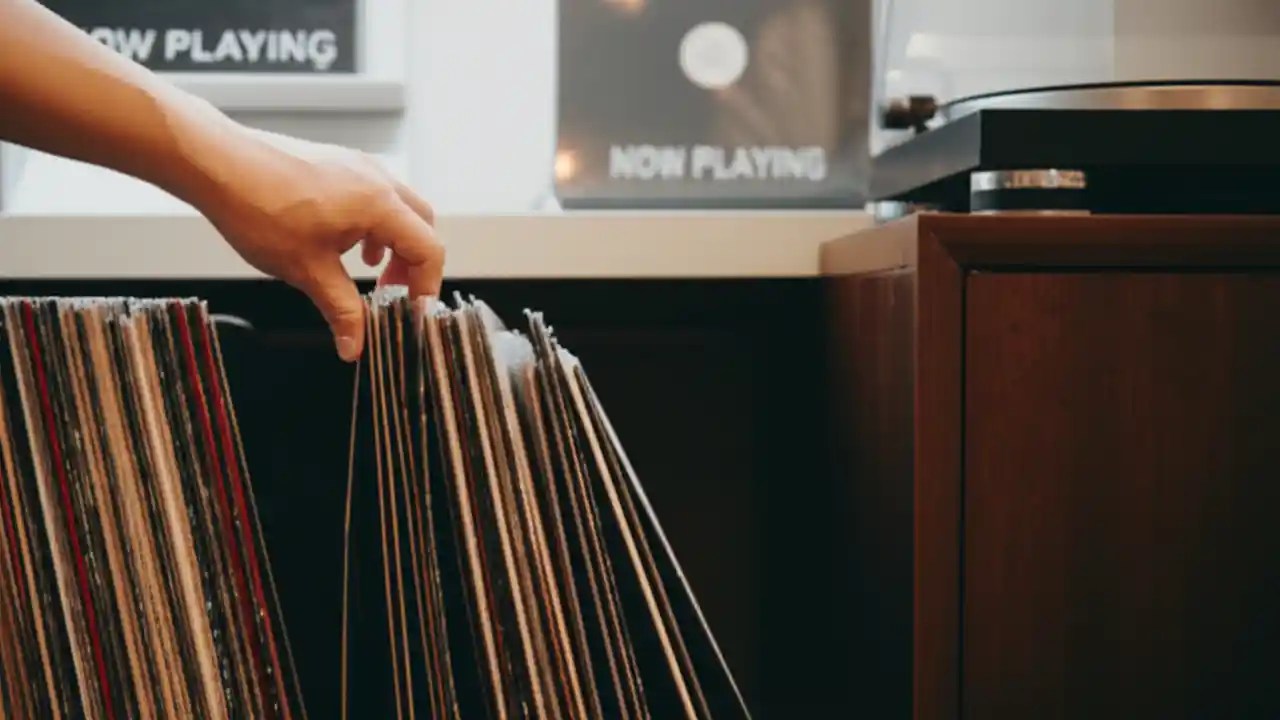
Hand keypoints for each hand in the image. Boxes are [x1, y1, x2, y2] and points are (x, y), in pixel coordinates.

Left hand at [193, 125, 443, 361]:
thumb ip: (341, 310)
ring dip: (393, 242)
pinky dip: (372, 223)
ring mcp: (357, 165)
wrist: (216, 162)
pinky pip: (373, 194)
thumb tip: (355, 345)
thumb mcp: (306, 270)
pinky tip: (342, 242)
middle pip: (421, 225)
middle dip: (413, 264)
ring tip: (368, 270)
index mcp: (379, 204)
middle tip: (392, 293)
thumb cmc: (259, 207)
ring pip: (398, 208)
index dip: (426, 285)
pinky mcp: (337, 162)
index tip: (411, 310)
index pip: (429, 249)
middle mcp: (377, 179)